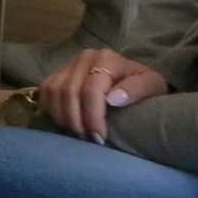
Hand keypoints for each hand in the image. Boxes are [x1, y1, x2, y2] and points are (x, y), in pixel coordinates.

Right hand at [36, 48, 168, 141]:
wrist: (135, 79)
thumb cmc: (144, 86)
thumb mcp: (151, 86)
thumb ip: (136, 90)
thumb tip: (113, 99)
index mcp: (107, 59)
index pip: (91, 89)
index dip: (92, 116)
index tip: (100, 138)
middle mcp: (85, 57)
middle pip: (69, 91)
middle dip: (77, 120)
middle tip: (87, 140)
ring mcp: (70, 64)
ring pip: (54, 91)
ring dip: (63, 117)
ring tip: (77, 134)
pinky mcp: (59, 73)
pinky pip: (46, 90)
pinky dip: (52, 109)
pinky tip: (65, 123)